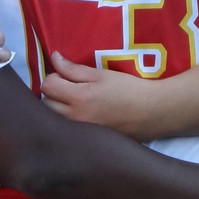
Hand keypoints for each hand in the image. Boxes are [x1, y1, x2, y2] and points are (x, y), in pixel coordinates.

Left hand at [39, 52, 163, 139]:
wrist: (152, 112)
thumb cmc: (128, 89)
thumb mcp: (101, 74)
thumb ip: (73, 69)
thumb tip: (54, 58)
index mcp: (78, 99)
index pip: (47, 85)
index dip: (54, 76)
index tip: (66, 75)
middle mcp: (75, 119)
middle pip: (46, 104)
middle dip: (53, 93)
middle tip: (69, 87)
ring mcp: (81, 133)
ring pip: (54, 119)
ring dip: (57, 108)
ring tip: (74, 102)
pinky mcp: (87, 141)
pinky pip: (68, 130)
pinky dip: (69, 122)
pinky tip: (83, 116)